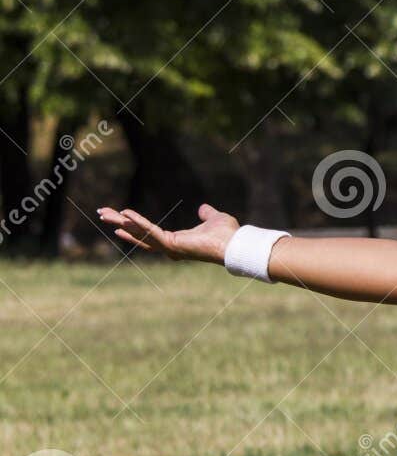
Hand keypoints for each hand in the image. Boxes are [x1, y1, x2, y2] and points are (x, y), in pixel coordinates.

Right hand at [96, 203, 239, 264]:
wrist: (236, 243)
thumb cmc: (228, 234)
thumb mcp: (214, 218)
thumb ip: (207, 214)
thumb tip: (203, 208)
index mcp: (177, 240)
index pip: (150, 233)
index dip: (134, 225)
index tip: (120, 217)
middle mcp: (170, 246)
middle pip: (138, 234)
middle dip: (119, 223)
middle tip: (101, 213)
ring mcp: (170, 247)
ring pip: (140, 233)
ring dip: (122, 222)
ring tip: (104, 213)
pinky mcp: (172, 244)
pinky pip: (151, 231)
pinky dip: (138, 222)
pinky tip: (125, 213)